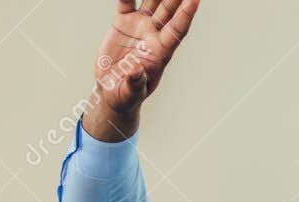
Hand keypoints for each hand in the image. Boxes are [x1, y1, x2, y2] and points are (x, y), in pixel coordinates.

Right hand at [85, 0, 200, 137]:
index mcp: (160, 53)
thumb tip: (137, 72)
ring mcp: (140, 27)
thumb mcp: (129, 94)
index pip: (177, 30)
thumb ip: (135, 83)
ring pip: (153, 1)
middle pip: (170, 10)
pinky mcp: (124, 22)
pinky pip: (128, 1)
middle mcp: (153, 36)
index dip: (186, 14)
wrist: (111, 89)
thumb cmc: (125, 95)